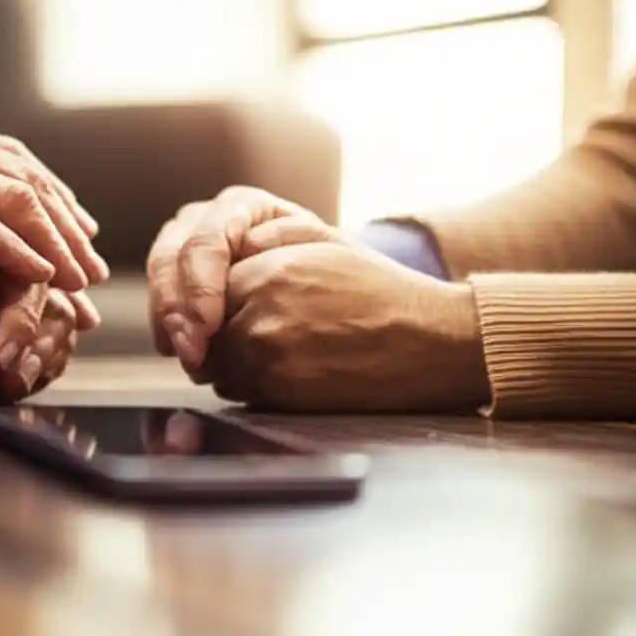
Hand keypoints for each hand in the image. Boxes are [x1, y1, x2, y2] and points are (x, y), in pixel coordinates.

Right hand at [0, 114, 107, 296]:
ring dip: (51, 242)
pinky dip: (13, 248)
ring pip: (10, 197)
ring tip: (78, 280)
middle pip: (24, 178)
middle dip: (66, 227)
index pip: (17, 163)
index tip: (85, 234)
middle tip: (94, 269)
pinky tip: (38, 275)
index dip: (57, 199)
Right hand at [146, 186, 341, 371]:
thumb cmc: (329, 266)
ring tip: (184, 356)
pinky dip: (165, 324)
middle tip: (191, 353)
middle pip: (171, 255)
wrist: (328, 280)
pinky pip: (161, 295)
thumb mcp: (326, 250)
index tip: (207, 329)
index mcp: (242, 205)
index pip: (207, 241)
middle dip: (176, 307)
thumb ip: (294, 242)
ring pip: (159, 273)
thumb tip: (252, 247)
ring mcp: (185, 241)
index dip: (201, 286)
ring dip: (166, 318)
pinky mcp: (178, 272)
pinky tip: (175, 350)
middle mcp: (206, 217)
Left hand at [206, 241, 488, 411]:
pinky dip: (249, 384)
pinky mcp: (279, 396)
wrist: (431, 343)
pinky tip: (288, 370)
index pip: (206, 290)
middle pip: (204, 330)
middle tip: (259, 327)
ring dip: (231, 360)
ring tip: (279, 348)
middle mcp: (259, 316)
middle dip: (219, 330)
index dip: (218, 298)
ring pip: (215, 365)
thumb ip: (265, 240)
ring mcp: (267, 360)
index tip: (236, 304)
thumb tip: (226, 256)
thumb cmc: (381, 291)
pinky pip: (237, 392)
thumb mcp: (325, 242)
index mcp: (267, 273)